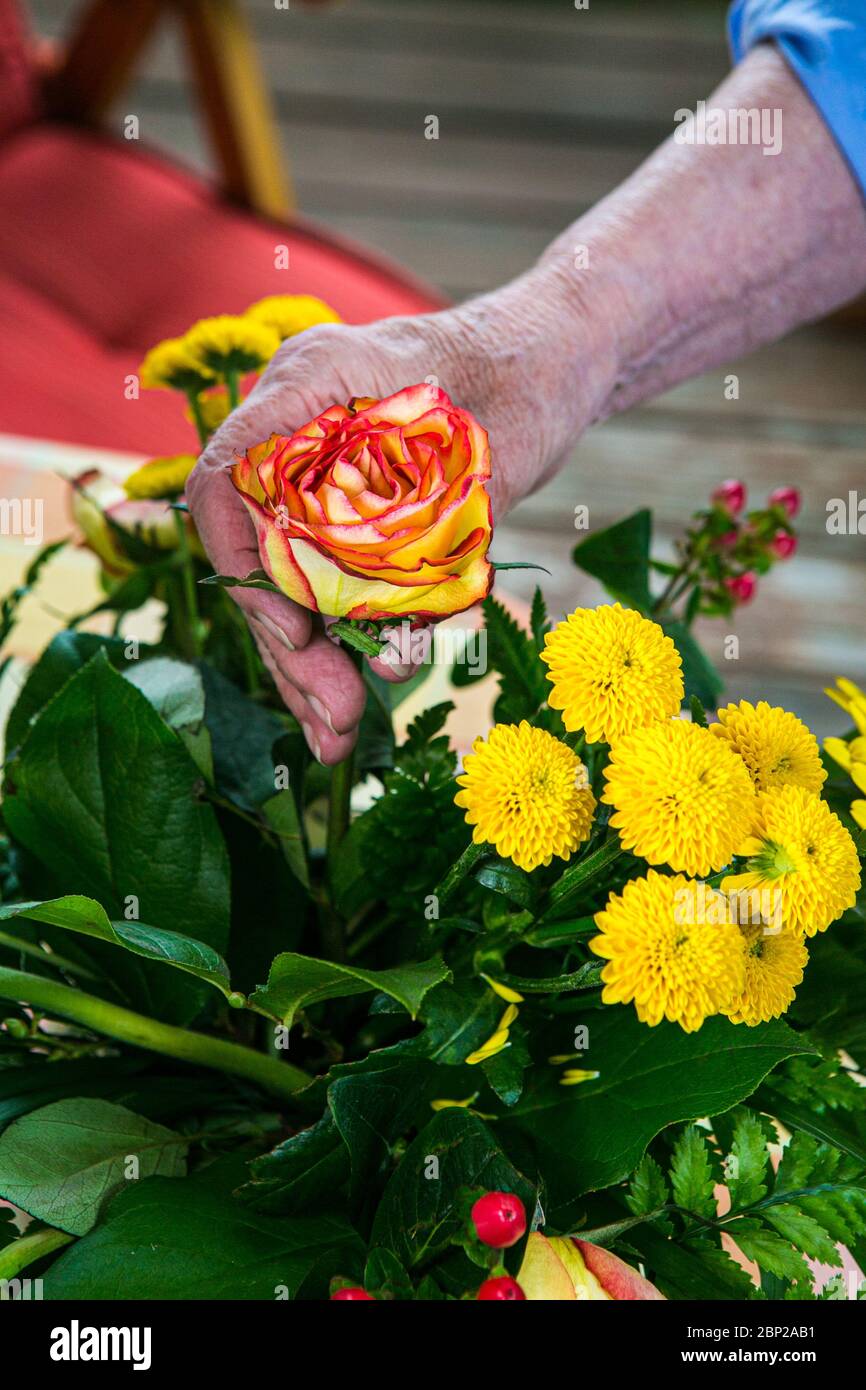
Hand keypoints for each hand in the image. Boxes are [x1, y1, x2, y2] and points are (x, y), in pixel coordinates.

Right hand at [186, 274, 611, 761]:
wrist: (558, 355)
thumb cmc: (532, 371)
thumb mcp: (495, 451)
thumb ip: (441, 540)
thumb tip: (393, 655)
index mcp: (312, 385)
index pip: (228, 478)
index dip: (245, 565)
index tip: (296, 634)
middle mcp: (298, 434)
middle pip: (261, 552)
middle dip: (293, 647)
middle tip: (335, 718)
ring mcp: (320, 477)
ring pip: (293, 583)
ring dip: (311, 665)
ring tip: (335, 737)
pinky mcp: (352, 517)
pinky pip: (332, 585)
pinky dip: (346, 645)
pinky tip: (355, 702)